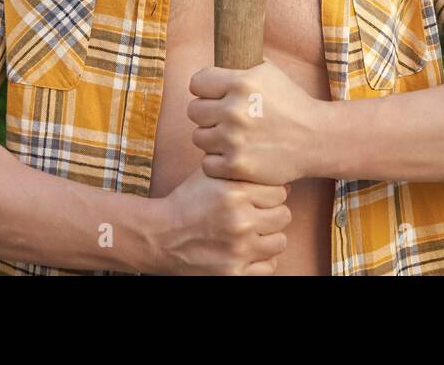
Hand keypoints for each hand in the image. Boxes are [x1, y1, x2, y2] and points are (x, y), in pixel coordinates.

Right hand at [151, 167, 291, 274]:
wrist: (159, 236)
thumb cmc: (187, 202)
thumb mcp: (210, 174)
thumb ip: (240, 169)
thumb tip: (274, 169)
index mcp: (235, 192)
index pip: (280, 191)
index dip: (270, 194)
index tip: (259, 198)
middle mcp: (240, 221)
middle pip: (284, 216)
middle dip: (272, 214)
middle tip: (256, 216)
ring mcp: (238, 250)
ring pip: (280, 241)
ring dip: (268, 238)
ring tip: (252, 234)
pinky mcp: (234, 273)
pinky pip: (269, 266)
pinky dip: (261, 260)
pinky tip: (248, 252)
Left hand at [187, 60, 324, 185]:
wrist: (316, 139)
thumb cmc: (291, 103)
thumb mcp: (269, 72)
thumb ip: (239, 65)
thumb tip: (218, 54)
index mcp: (242, 83)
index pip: (197, 82)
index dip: (206, 89)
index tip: (216, 95)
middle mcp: (235, 110)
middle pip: (193, 110)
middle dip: (208, 113)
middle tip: (225, 118)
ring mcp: (234, 140)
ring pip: (198, 137)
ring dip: (212, 138)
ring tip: (232, 136)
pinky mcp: (236, 166)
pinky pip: (207, 163)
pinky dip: (218, 162)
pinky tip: (235, 154)